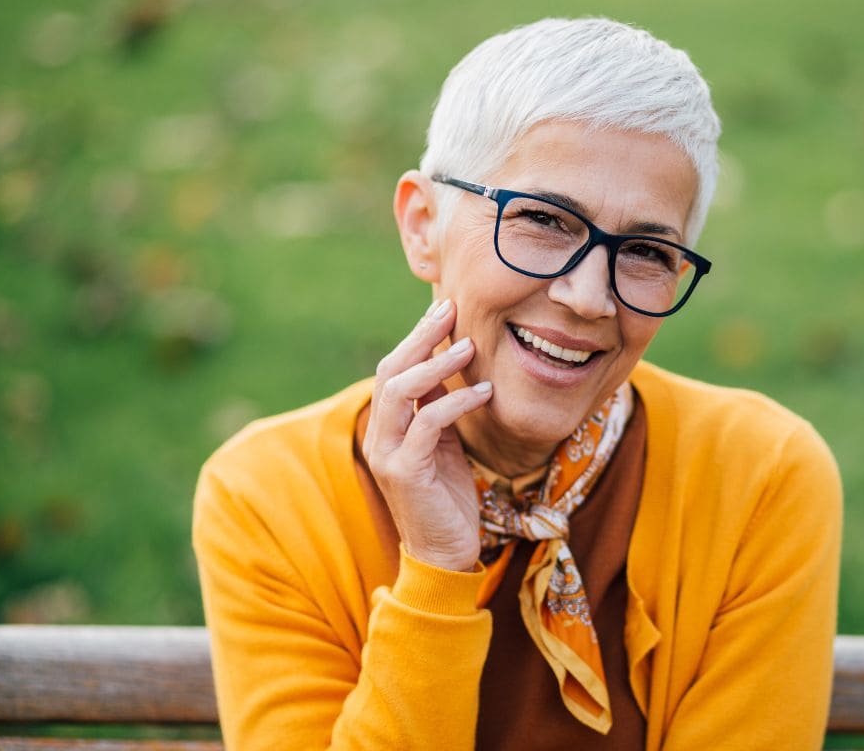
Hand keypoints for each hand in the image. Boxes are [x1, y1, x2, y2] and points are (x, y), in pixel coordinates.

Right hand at [362, 299, 491, 571]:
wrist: (443, 555)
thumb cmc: (447, 498)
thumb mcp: (444, 445)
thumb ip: (439, 408)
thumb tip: (451, 364)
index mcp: (387, 427)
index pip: (394, 369)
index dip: (416, 337)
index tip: (445, 308)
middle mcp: (379, 436)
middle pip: (390, 372)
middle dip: (420, 337)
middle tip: (450, 310)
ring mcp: (388, 455)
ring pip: (400, 392)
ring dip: (435, 365)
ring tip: (468, 346)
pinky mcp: (405, 473)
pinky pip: (427, 424)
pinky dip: (455, 402)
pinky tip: (483, 391)